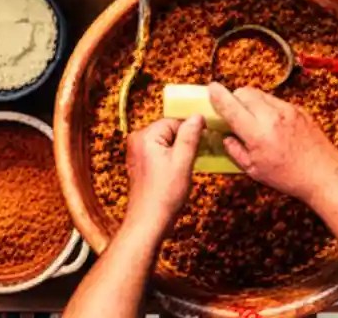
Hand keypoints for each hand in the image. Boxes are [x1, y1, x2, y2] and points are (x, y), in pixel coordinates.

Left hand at [125, 116, 202, 231]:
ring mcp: (136, 153)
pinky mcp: (139, 164)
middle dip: (183, 144)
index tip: (201, 145)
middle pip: (169, 131)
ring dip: (178, 153)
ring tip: (181, 171)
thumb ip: (190, 136)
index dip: (190, 133)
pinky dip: (170, 160)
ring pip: (166, 143)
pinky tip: (174, 175)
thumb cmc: (164, 195)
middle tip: (190, 162)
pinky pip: (159, 153)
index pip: (174, 121)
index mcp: (145, 136)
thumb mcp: (183, 162)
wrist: (148, 222)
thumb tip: (197, 116)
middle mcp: (137, 141)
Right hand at [208, 83, 337, 202]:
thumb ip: (236, 151)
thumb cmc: (288, 177)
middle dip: (234, 97)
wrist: (324, 174)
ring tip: (252, 118)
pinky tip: (271, 124)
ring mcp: (288, 110)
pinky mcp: (299, 109)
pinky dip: (267, 106)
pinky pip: (276, 100)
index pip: (231, 107)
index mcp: (257, 133)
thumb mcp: (254, 170)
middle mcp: (272, 116)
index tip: (211, 88)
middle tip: (232, 110)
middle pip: (245, 93)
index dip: (218, 96)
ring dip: (251, 100)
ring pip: (261, 94)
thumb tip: (226, 137)